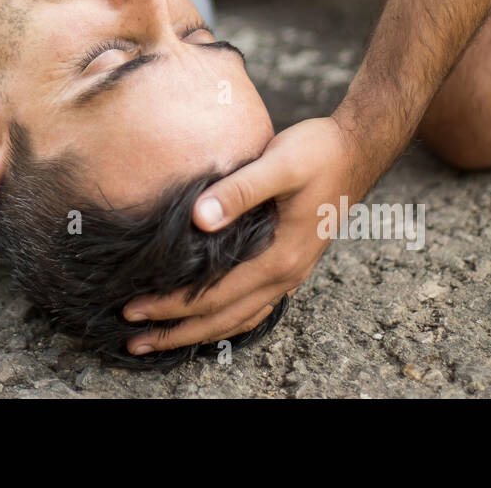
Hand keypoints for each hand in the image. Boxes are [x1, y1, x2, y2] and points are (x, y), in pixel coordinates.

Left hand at [120, 117, 360, 355]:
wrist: (357, 150)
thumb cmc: (318, 152)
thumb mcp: (279, 163)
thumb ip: (239, 190)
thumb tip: (198, 218)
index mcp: (280, 257)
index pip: (214, 295)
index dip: (172, 306)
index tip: (133, 309)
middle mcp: (286, 274)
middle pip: (224, 318)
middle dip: (177, 332)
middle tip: (133, 340)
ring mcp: (290, 273)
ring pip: (240, 318)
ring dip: (198, 332)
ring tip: (160, 339)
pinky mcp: (290, 263)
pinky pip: (255, 306)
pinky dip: (226, 320)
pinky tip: (207, 320)